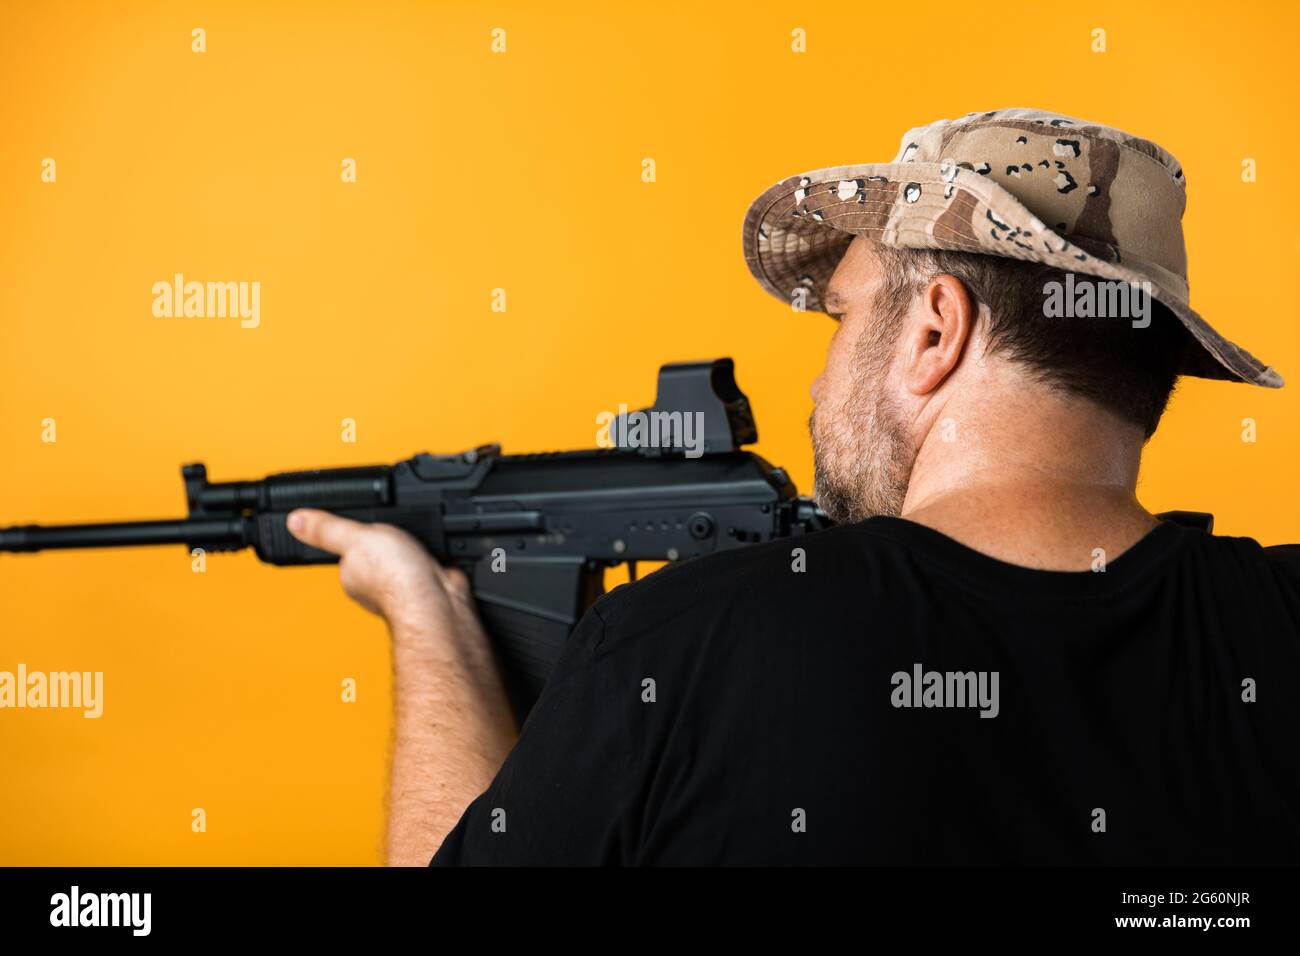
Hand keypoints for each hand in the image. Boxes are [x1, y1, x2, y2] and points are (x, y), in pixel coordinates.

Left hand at [285, 509, 476, 637]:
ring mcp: (403, 585)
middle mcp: (375, 584)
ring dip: (413, 547)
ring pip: (405, 558)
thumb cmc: (396, 579)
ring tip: (415, 543)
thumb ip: (327, 528)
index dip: (356, 533)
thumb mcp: (356, 538)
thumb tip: (294, 521)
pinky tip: (432, 553)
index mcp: (351, 575)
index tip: (365, 526)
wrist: (437, 600)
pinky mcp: (428, 584)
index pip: (348, 549)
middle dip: (389, 539)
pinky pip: (429, 564)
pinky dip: (433, 557)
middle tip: (395, 533)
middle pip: (378, 550)